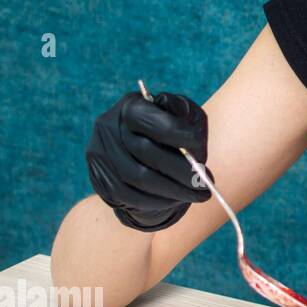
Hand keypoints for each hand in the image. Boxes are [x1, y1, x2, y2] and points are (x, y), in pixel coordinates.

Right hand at [85, 90, 214, 231]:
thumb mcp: (186, 117)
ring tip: (200, 194)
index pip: (147, 118)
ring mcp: (99, 154)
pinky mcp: (100, 179)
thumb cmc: (176, 134)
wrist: (153, 160)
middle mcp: (108, 127)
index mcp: (130, 105)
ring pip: (138, 177)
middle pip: (144, 150)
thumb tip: (187, 131)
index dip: (174, 131)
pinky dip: (158, 201)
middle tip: (206, 182)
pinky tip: (178, 200)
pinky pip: (129, 196)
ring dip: (174, 189)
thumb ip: (186, 116)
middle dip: (181, 169)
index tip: (199, 143)